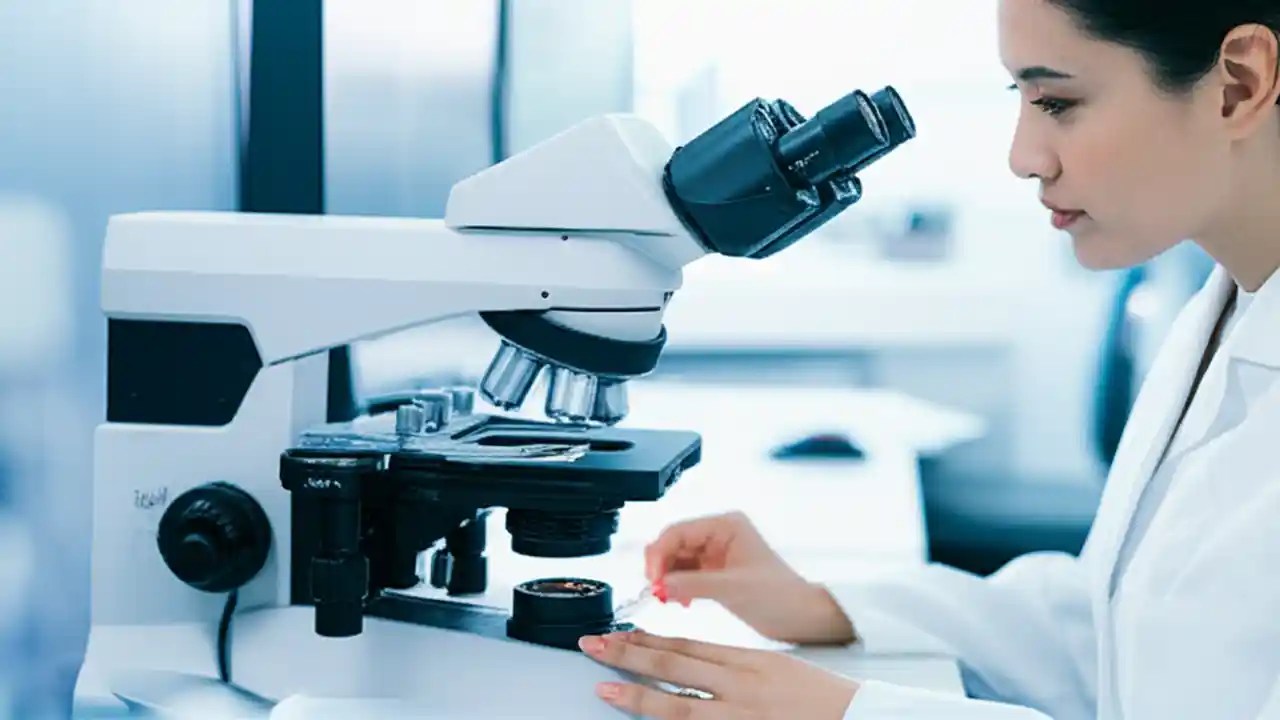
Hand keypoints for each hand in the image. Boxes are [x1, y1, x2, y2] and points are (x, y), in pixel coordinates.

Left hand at [579, 629, 858, 718]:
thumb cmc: (821, 700)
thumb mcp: (776, 669)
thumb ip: (733, 667)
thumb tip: (692, 665)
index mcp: (751, 662)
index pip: (688, 647)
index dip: (647, 641)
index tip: (616, 635)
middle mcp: (744, 688)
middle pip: (676, 668)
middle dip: (629, 656)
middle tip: (591, 647)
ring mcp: (744, 718)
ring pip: (681, 708)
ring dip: (638, 698)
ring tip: (604, 689)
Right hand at [644, 511, 853, 643]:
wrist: (801, 618)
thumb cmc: (780, 595)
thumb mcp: (733, 588)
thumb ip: (692, 584)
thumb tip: (659, 585)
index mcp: (726, 525)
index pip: (679, 531)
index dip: (660, 553)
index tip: (652, 578)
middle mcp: (719, 535)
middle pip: (673, 544)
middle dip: (661, 567)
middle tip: (655, 590)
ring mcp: (716, 554)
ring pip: (676, 560)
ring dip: (668, 579)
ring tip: (668, 598)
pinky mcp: (714, 573)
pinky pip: (684, 575)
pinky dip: (677, 587)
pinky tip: (680, 601)